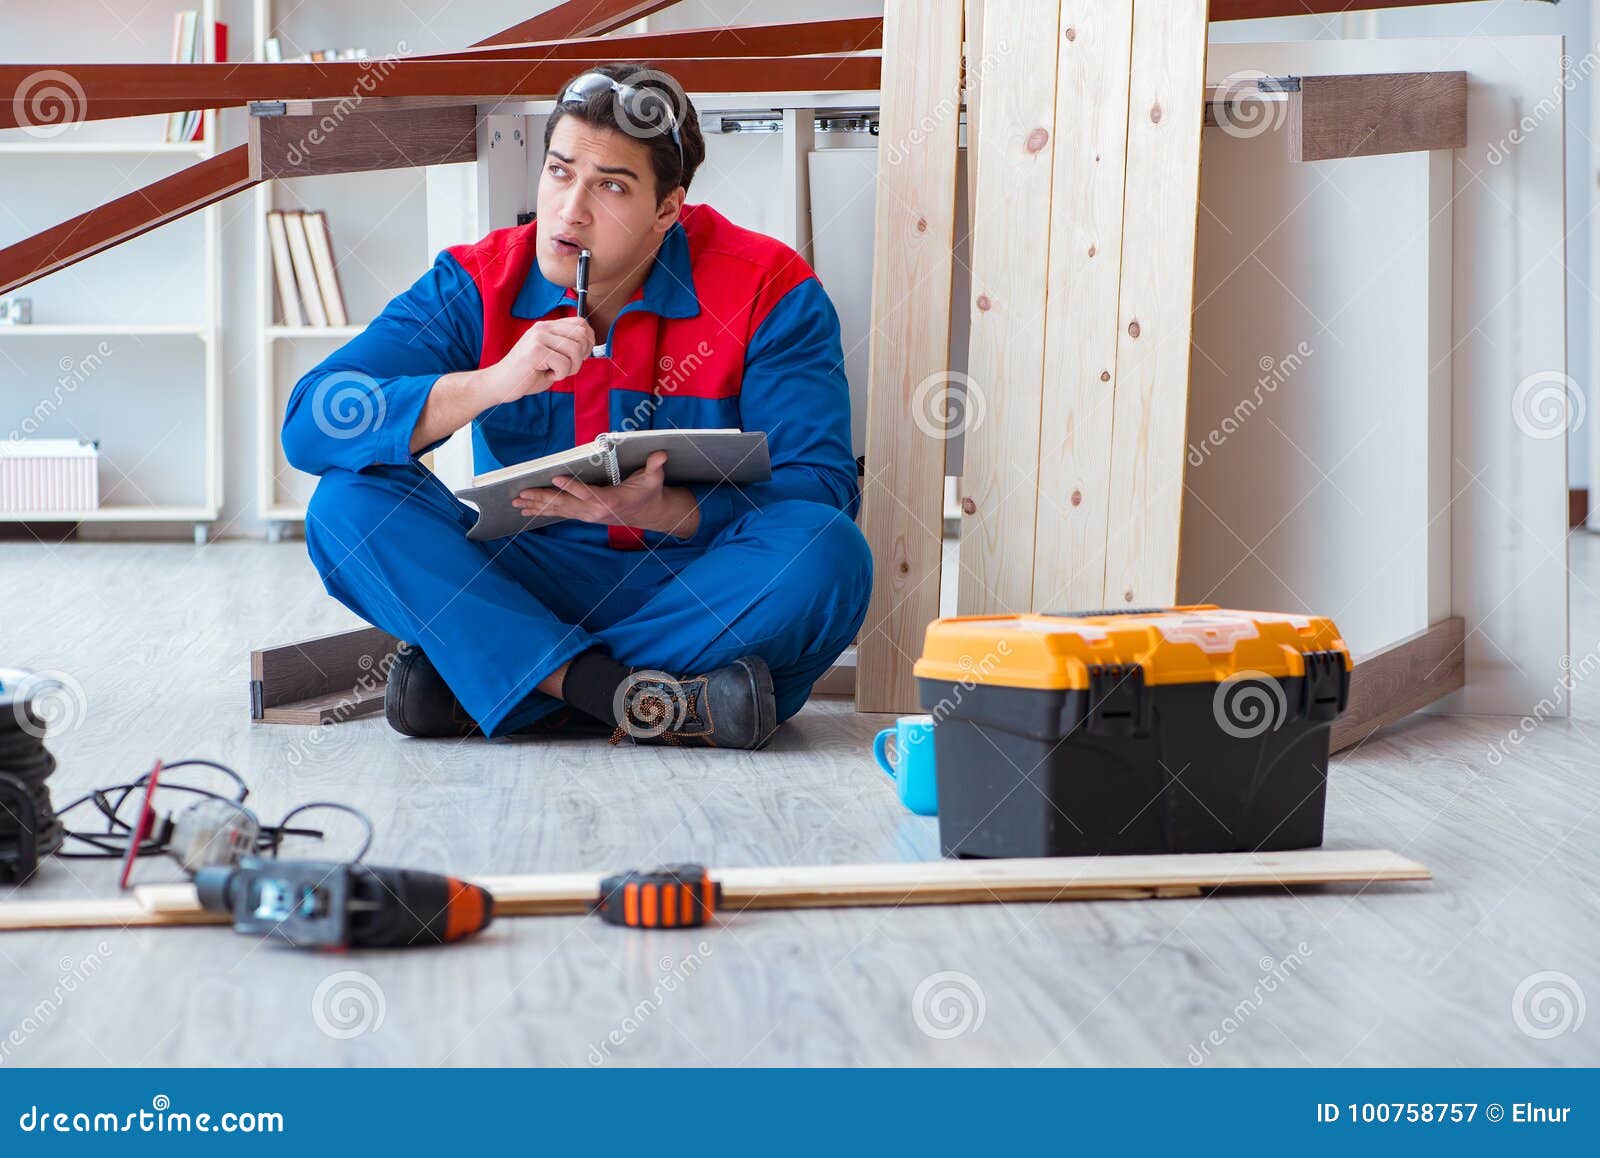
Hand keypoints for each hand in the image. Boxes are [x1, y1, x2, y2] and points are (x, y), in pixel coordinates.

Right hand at [476, 316, 593, 405]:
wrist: (499, 383)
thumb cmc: (527, 374)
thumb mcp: (550, 356)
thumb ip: (566, 347)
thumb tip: (589, 344)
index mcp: (547, 327)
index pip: (581, 322)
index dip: (589, 340)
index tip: (581, 356)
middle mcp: (543, 328)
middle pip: (581, 334)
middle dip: (581, 357)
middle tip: (567, 368)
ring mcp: (538, 337)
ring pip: (575, 350)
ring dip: (571, 368)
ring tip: (556, 373)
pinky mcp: (536, 351)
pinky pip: (564, 364)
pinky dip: (560, 375)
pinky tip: (546, 375)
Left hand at [513, 450, 701, 538]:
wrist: (651, 513)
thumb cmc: (649, 492)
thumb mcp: (655, 479)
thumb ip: (655, 467)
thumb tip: (661, 454)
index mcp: (611, 501)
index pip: (588, 493)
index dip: (571, 486)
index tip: (555, 477)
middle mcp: (595, 511)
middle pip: (565, 504)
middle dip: (543, 498)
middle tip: (523, 493)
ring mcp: (588, 515)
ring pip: (559, 510)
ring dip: (537, 505)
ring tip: (517, 502)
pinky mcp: (584, 515)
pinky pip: (560, 513)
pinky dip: (543, 511)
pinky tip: (526, 510)